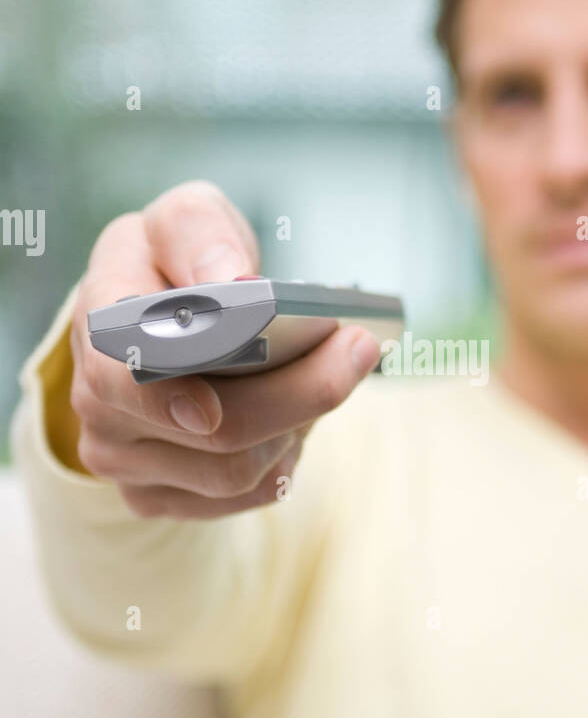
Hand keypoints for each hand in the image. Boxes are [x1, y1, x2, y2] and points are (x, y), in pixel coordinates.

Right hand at [68, 181, 380, 517]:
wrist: (154, 323)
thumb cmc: (174, 264)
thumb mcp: (185, 219)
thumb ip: (199, 233)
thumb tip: (231, 280)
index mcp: (98, 326)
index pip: (124, 374)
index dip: (182, 391)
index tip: (259, 359)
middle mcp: (97, 404)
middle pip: (218, 432)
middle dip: (303, 391)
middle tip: (359, 348)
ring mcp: (122, 460)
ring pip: (238, 473)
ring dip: (299, 424)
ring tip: (325, 375)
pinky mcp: (154, 498)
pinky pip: (243, 497)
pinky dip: (284, 456)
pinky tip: (295, 417)